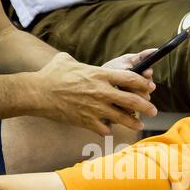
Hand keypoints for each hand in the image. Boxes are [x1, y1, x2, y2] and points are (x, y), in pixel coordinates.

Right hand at [33, 52, 157, 135]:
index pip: (131, 79)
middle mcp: (102, 92)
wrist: (37, 93)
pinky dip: (108, 130)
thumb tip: (72, 59)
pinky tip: (109, 130)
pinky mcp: (87, 121)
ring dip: (133, 122)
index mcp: (100, 75)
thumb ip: (75, 61)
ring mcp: (96, 108)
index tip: (150, 87)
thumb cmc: (51, 75)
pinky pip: (105, 129)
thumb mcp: (65, 61)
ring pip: (123, 118)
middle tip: (153, 110)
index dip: (144, 84)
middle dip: (147, 107)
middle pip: (133, 101)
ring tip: (139, 124)